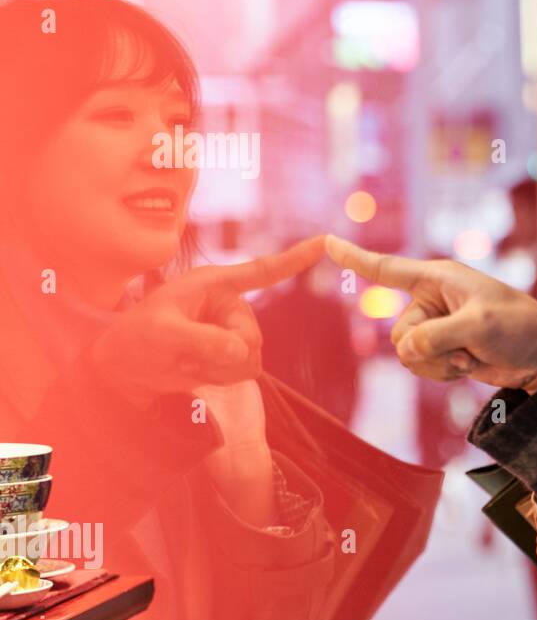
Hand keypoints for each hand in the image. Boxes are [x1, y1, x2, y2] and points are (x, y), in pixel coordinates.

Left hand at [89, 237, 325, 404]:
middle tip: (184, 356)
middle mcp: (230, 305)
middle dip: (220, 354)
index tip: (327, 241)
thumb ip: (201, 341)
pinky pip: (247, 371)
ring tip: (185, 362)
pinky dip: (220, 378)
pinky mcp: (234, 355)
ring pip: (252, 357)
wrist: (125, 368)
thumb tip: (241, 352)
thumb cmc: (134, 338)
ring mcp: (234, 331)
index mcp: (213, 284)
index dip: (295, 258)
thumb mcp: (159, 334)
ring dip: (217, 368)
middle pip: (251, 336)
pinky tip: (195, 371)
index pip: (261, 270)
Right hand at [324, 235, 536, 393]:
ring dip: (437, 364)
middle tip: (465, 347)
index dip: (355, 257)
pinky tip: (468, 365)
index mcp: (438, 277)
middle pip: (399, 333)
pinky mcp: (443, 349)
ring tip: (470, 356)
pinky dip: (443, 373)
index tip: (326, 241)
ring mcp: (437, 326)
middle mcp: (432, 299)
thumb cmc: (518, 327)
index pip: (387, 268)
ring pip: (407, 354)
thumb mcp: (478, 327)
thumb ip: (436, 337)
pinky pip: (421, 367)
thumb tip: (407, 351)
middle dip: (428, 349)